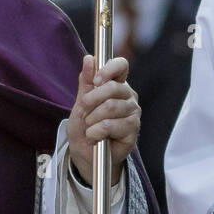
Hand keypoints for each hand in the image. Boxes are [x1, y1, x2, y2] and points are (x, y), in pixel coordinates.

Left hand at [67, 55, 138, 186]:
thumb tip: (89, 59)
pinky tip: (95, 137)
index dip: (109, 69)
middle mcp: (128, 97)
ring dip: (92, 119)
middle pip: (113, 87)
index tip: (95, 80)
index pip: (121, 65)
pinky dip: (96, 132)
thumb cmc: (84, 127)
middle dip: (91, 100)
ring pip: (110, 107)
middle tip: (83, 111)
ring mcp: (133, 114)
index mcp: (117, 85)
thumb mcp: (80, 103)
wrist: (86, 154)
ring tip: (89, 127)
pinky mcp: (132, 130)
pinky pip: (111, 125)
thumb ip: (85, 82)